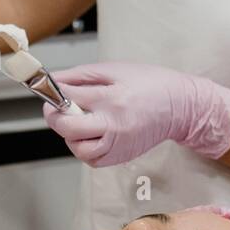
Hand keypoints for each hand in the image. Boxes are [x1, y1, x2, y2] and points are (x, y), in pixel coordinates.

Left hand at [41, 61, 229, 166]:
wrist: (179, 106)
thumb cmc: (149, 84)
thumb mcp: (115, 70)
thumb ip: (82, 76)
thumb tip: (54, 81)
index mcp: (112, 98)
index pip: (69, 98)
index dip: (53, 94)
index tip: (49, 91)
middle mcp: (114, 124)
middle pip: (68, 127)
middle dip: (55, 117)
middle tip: (56, 109)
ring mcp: (117, 144)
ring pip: (78, 148)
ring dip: (70, 136)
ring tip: (78, 122)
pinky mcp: (120, 156)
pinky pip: (92, 159)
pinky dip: (84, 148)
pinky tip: (90, 134)